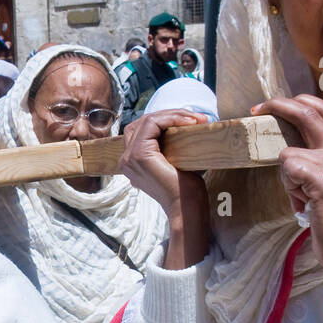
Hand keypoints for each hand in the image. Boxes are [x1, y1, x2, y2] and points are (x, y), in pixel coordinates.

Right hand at [119, 109, 211, 268]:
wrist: (186, 208)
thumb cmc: (186, 190)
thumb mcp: (175, 162)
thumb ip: (170, 146)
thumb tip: (184, 126)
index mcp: (133, 162)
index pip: (142, 130)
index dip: (166, 120)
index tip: (193, 121)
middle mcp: (126, 159)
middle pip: (142, 123)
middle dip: (169, 115)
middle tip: (195, 118)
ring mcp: (130, 157)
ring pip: (147, 120)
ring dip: (172, 115)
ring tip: (194, 118)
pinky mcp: (140, 155)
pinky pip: (151, 124)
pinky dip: (170, 118)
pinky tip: (188, 121)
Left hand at [253, 95, 322, 281]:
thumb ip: (315, 163)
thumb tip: (286, 152)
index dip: (299, 102)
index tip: (274, 106)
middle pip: (308, 112)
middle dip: (279, 105)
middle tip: (257, 108)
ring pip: (288, 153)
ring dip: (286, 177)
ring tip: (302, 198)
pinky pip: (289, 168)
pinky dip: (289, 187)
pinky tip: (304, 204)